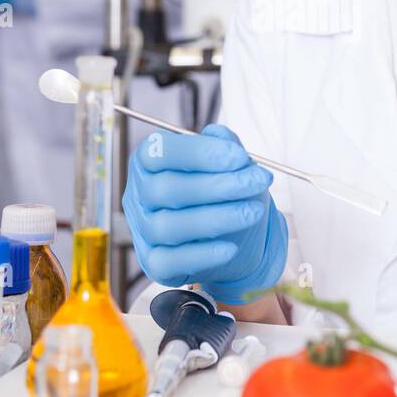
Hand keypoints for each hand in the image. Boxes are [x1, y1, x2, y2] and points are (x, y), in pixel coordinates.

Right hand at [123, 123, 287, 304]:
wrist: (237, 242)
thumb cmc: (228, 196)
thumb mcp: (233, 166)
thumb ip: (226, 146)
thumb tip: (218, 133)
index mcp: (149, 163)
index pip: (158, 151)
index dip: (198, 152)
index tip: (239, 157)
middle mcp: (139, 195)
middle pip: (165, 189)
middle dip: (217, 185)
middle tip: (257, 182)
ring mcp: (143, 230)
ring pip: (168, 225)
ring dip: (216, 218)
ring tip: (252, 212)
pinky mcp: (154, 263)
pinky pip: (170, 260)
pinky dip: (202, 254)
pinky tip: (230, 248)